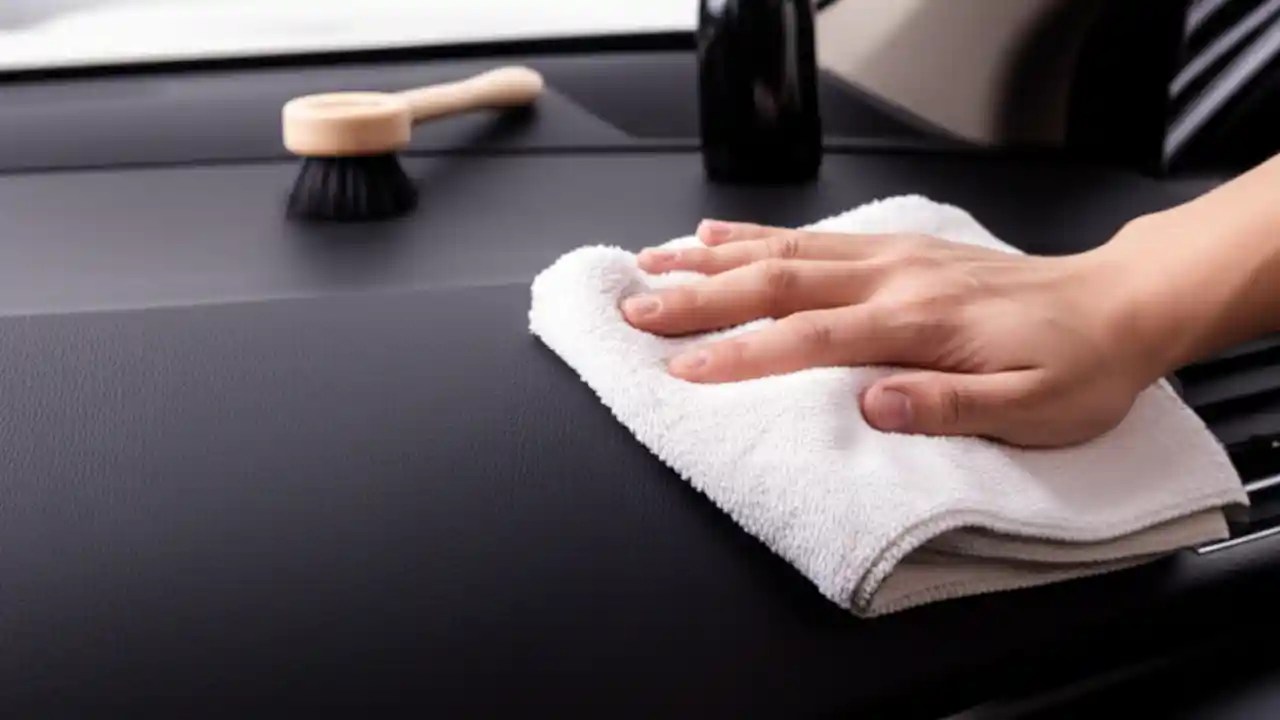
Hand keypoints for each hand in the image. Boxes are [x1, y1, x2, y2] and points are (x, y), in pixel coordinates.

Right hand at [620, 219, 1162, 446]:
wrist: (1117, 304)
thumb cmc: (1077, 366)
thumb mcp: (1032, 408)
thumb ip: (947, 405)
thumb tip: (871, 407)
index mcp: (919, 322)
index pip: (810, 337)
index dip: (740, 354)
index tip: (683, 370)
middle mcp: (894, 279)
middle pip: (778, 283)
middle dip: (698, 297)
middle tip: (636, 309)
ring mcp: (892, 258)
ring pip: (785, 252)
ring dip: (713, 259)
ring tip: (652, 263)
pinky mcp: (897, 251)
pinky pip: (814, 238)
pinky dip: (758, 235)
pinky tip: (719, 235)